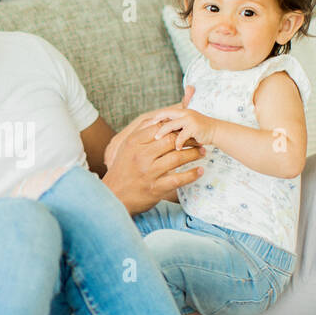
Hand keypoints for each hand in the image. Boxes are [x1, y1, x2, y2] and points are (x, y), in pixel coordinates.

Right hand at [102, 89, 203, 213]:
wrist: (113, 196)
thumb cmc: (122, 169)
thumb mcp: (126, 147)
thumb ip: (141, 132)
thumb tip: (160, 118)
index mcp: (134, 143)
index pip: (160, 128)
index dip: (176, 127)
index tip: (186, 129)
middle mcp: (141, 156)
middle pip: (171, 141)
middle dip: (189, 139)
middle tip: (199, 140)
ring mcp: (149, 173)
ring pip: (177, 158)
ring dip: (193, 154)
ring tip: (202, 152)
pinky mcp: (155, 188)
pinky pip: (178, 179)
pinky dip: (192, 174)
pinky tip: (200, 171)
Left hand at [148, 101, 216, 151]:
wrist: (216, 131)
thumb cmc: (198, 131)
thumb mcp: (185, 127)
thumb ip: (174, 127)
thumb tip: (157, 134)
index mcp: (180, 112)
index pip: (163, 113)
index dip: (153, 119)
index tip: (143, 127)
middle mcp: (184, 113)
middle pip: (165, 116)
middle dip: (155, 124)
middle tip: (146, 133)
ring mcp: (189, 119)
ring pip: (171, 125)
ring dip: (163, 133)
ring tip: (157, 140)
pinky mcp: (195, 127)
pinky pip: (182, 135)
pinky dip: (178, 143)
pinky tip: (175, 149)